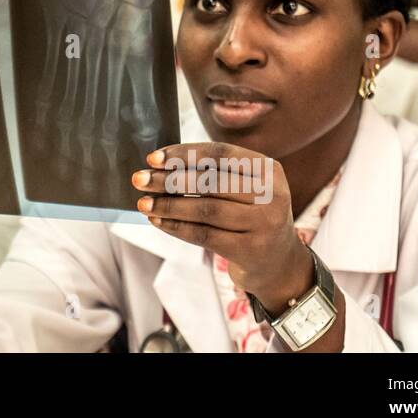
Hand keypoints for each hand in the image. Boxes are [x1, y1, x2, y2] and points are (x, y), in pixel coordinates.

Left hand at [131, 141, 313, 313]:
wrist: (278, 263)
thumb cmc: (250, 216)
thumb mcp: (245, 188)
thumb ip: (213, 174)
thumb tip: (158, 165)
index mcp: (268, 170)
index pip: (220, 154)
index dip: (184, 154)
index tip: (153, 158)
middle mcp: (272, 195)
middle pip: (211, 181)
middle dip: (169, 179)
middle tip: (140, 179)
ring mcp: (265, 224)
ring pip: (206, 209)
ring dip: (168, 205)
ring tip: (144, 203)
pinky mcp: (251, 250)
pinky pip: (205, 235)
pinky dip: (177, 227)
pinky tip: (158, 221)